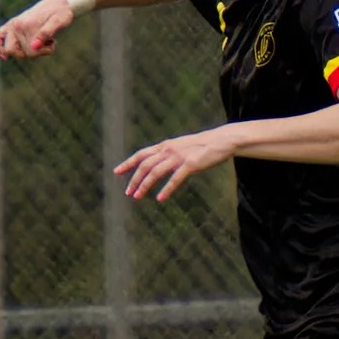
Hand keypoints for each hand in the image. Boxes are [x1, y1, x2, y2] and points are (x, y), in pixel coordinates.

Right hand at [0, 0, 74, 59]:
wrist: (58, 1)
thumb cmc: (61, 12)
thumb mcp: (58, 22)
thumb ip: (46, 33)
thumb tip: (34, 46)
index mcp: (25, 24)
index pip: (28, 50)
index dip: (41, 51)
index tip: (51, 44)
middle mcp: (15, 24)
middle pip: (14, 50)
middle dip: (30, 53)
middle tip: (43, 45)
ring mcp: (12, 24)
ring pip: (7, 48)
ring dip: (21, 52)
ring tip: (34, 45)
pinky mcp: (12, 25)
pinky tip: (4, 57)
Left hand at [116, 129, 232, 201]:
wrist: (221, 140)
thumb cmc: (202, 145)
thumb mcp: (181, 146)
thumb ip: (168, 153)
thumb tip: (156, 161)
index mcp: (165, 145)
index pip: (142, 154)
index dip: (128, 163)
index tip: (116, 172)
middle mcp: (169, 150)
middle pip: (145, 165)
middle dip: (134, 179)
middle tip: (128, 193)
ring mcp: (179, 157)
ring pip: (155, 172)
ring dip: (144, 185)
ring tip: (137, 197)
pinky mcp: (190, 165)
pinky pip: (175, 179)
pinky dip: (166, 189)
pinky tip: (160, 198)